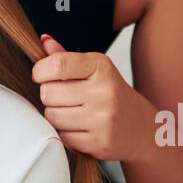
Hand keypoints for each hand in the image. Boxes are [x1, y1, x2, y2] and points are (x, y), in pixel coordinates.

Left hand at [32, 33, 157, 163]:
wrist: (142, 127)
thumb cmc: (111, 94)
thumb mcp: (94, 69)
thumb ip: (66, 57)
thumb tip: (44, 40)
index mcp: (100, 67)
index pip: (57, 64)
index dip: (40, 70)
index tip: (40, 75)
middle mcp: (104, 91)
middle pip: (48, 93)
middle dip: (49, 95)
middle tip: (63, 97)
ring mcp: (103, 119)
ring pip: (51, 116)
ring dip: (55, 115)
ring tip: (72, 112)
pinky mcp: (99, 142)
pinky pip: (62, 136)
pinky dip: (65, 133)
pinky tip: (80, 127)